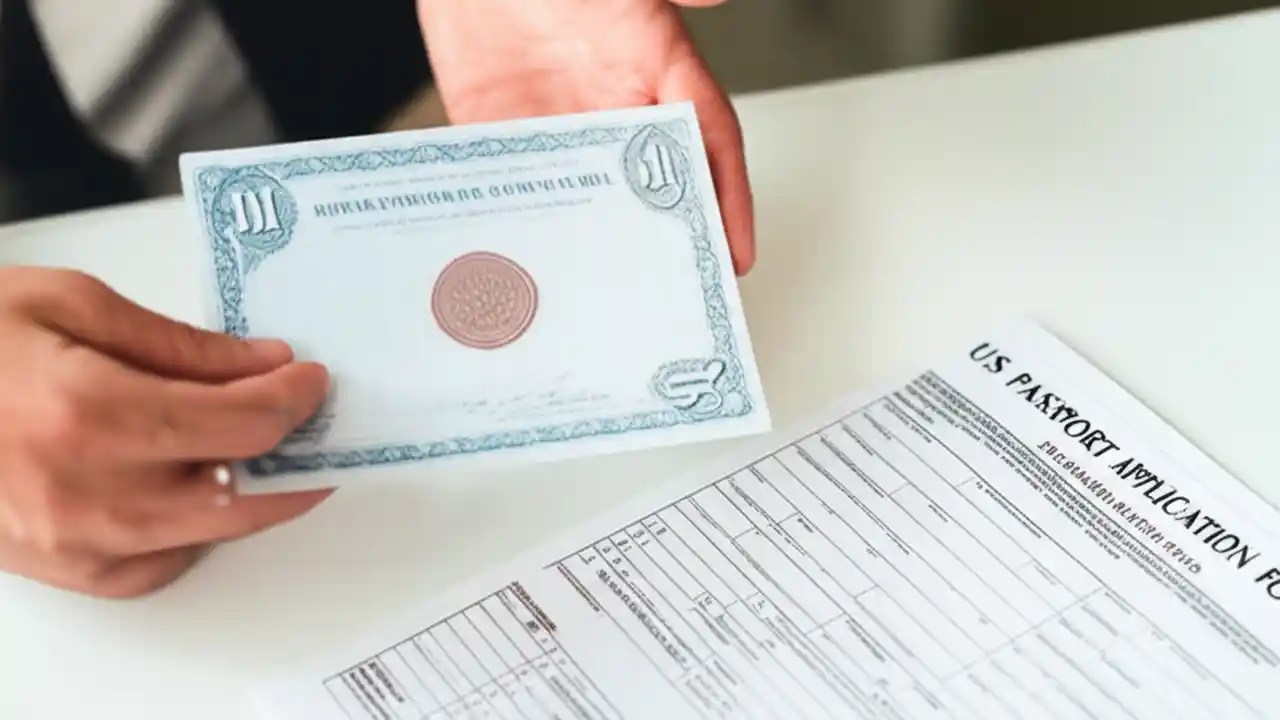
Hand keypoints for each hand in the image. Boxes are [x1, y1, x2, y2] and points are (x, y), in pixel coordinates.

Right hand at [0, 267, 330, 597]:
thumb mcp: (71, 304)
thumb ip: (180, 344)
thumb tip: (261, 363)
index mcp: (86, 413)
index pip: (242, 423)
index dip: (295, 399)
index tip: (312, 377)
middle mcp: (81, 492)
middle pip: (244, 494)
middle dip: (298, 456)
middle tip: (318, 423)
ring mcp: (67, 542)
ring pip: (210, 534)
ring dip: (258, 493)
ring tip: (272, 448)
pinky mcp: (56, 567)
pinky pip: (158, 566)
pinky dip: (195, 530)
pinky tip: (197, 488)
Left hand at [417, 0, 754, 273]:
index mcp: (656, 67)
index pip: (706, 142)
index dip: (726, 200)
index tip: (735, 253)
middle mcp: (609, 105)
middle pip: (647, 187)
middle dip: (659, 243)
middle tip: (668, 299)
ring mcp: (555, 122)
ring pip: (582, 199)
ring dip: (586, 245)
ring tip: (590, 299)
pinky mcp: (498, 127)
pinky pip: (513, 184)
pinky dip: (517, 221)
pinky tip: (516, 256)